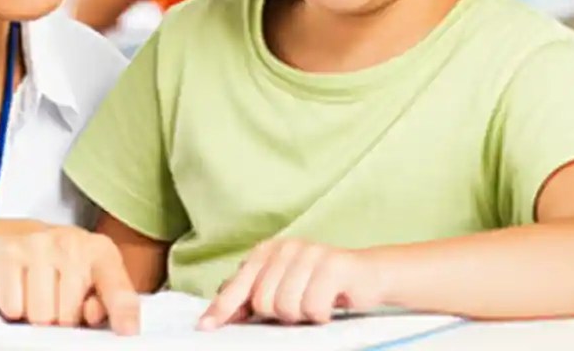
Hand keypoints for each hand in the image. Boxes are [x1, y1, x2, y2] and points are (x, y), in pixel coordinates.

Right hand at [0, 226, 140, 334]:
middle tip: (56, 301)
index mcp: (102, 253)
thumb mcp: (92, 283)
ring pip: (40, 316)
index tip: (127, 331)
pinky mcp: (9, 253)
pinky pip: (14, 307)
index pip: (116, 289)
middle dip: (61, 319)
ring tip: (37, 295)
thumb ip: (104, 302)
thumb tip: (92, 314)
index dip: (122, 313)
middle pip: (68, 316)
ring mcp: (39, 244)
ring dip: (36, 315)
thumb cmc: (63, 269)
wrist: (17, 238)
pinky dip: (14, 308)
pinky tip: (19, 290)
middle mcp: (73, 243)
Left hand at [198, 239, 386, 328]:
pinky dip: (321, 314)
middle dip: (280, 314)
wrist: (367, 275)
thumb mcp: (282, 285)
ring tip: (314, 303)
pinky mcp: (333, 265)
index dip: (222, 309)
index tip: (206, 327)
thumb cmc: (320, 284)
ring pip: (287, 307)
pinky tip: (330, 304)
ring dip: (303, 315)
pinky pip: (313, 307)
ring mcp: (309, 254)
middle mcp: (284, 248)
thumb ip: (253, 295)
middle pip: (263, 302)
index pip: (237, 285)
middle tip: (299, 306)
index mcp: (266, 251)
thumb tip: (220, 311)